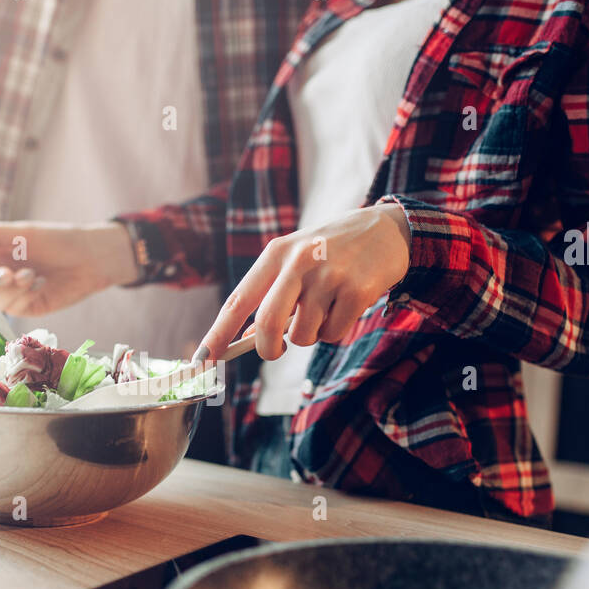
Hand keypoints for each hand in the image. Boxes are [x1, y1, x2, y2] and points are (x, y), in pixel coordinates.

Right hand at [0, 221, 137, 315]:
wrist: (91, 259)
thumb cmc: (58, 240)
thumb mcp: (23, 232)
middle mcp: (0, 274)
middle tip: (6, 274)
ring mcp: (13, 293)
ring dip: (10, 287)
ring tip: (31, 274)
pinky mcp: (28, 307)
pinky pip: (14, 308)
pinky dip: (24, 295)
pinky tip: (41, 283)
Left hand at [194, 204, 409, 361]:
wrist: (385, 229)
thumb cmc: (332, 251)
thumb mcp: (296, 260)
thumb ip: (272, 294)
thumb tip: (246, 337)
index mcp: (276, 253)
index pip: (238, 300)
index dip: (218, 334)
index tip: (202, 359)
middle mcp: (299, 262)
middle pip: (267, 323)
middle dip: (268, 349)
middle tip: (275, 351)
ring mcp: (328, 276)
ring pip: (303, 335)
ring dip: (311, 335)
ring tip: (325, 309)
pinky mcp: (356, 291)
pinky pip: (333, 334)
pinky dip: (336, 331)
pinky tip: (347, 305)